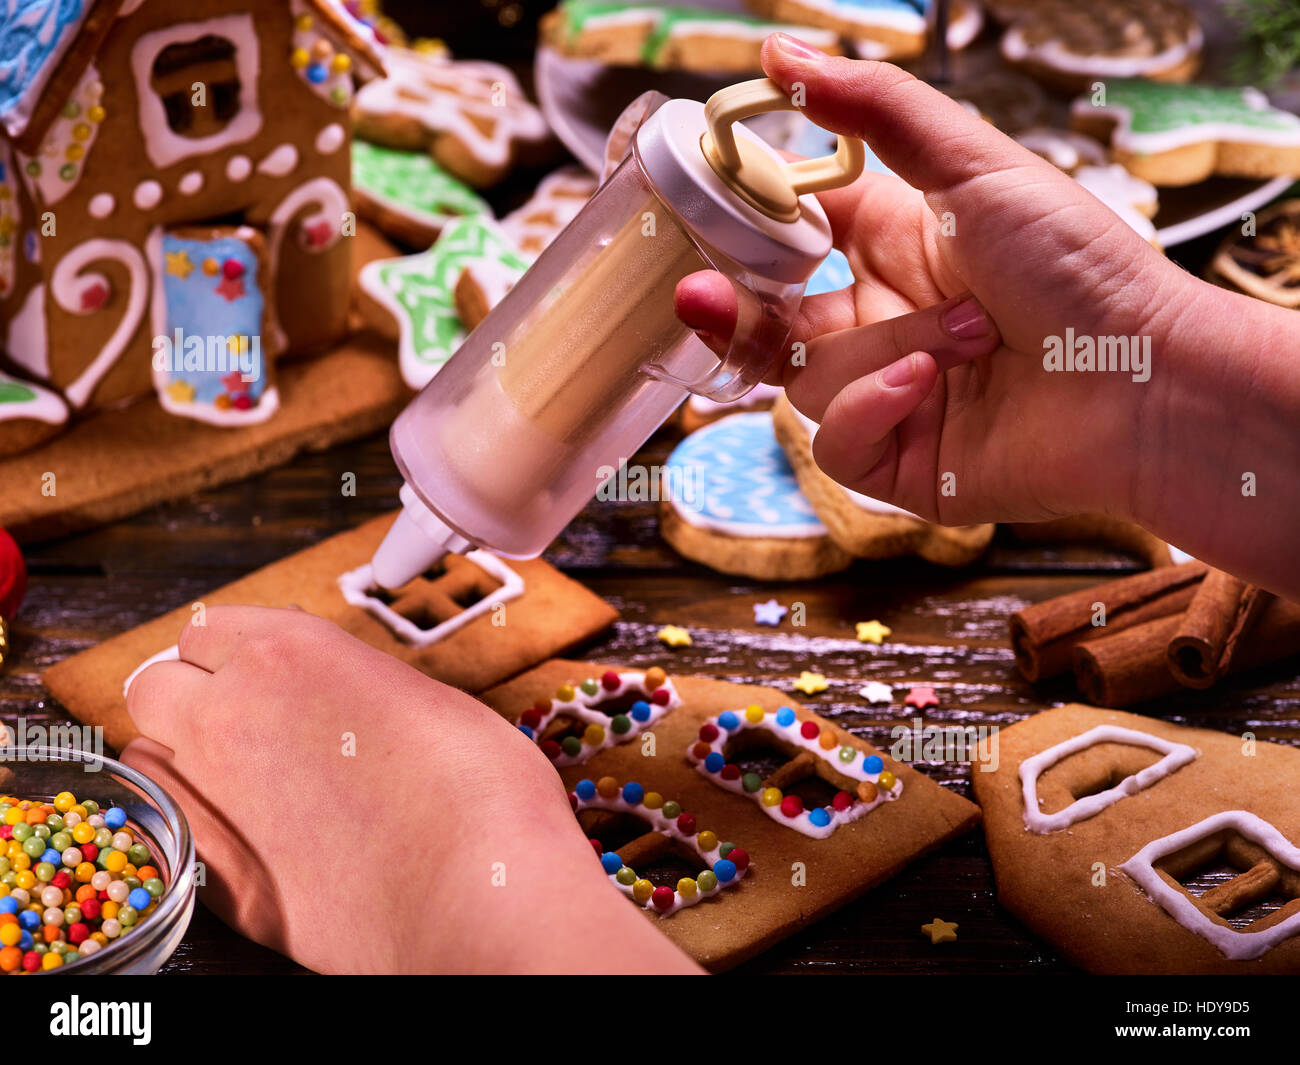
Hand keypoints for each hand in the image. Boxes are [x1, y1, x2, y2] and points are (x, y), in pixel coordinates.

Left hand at [124, 606, 698, 973]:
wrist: (472, 894)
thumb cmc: (476, 792)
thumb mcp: (428, 700)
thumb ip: (359, 688)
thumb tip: (347, 699)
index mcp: (287, 654)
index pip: (208, 630)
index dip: (233, 651)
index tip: (260, 670)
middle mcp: (230, 713)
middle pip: (155, 684)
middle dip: (188, 694)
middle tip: (239, 716)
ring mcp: (210, 793)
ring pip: (146, 753)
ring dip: (179, 753)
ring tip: (234, 774)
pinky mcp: (213, 870)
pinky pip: (162, 824)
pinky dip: (185, 817)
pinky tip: (236, 827)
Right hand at [677, 36, 1200, 526]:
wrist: (1148, 379)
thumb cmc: (1077, 266)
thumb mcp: (971, 164)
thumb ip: (872, 109)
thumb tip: (780, 52)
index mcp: (891, 243)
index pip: (786, 237)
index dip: (740, 233)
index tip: (699, 218)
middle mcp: (880, 318)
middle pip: (767, 320)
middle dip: (735, 310)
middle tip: (700, 293)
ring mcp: (885, 393)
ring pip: (806, 378)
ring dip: (881, 349)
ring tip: (967, 336)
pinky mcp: (896, 461)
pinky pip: (834, 441)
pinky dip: (875, 406)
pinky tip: (932, 385)